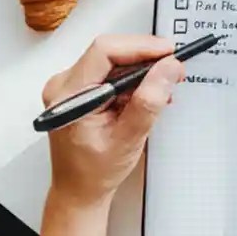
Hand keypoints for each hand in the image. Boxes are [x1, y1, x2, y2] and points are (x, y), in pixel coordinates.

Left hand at [38, 35, 183, 235]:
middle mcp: (64, 86)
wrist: (79, 189)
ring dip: (142, 69)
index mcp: (68, 96)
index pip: (104, 51)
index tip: (167, 53)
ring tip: (163, 86)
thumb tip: (167, 68)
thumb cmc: (94, 171)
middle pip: (110, 52)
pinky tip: (147, 92)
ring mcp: (70, 86)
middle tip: (173, 68)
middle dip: (146, 57)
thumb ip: (148, 101)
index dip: (140, 47)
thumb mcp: (128, 138)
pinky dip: (133, 77)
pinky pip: (110, 71)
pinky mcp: (80, 89)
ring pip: (113, 59)